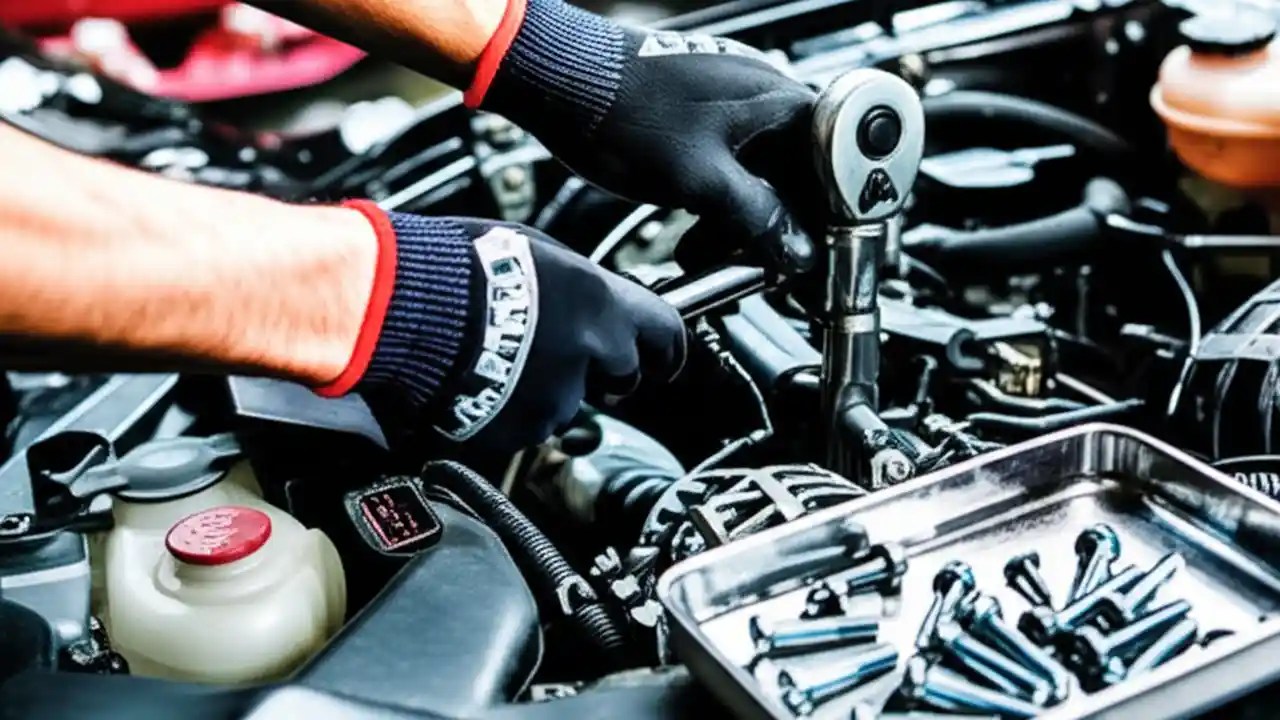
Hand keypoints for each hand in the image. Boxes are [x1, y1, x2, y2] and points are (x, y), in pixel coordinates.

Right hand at [322, 203, 685, 451]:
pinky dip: (512, 409)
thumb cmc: (457, 267)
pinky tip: (483, 378)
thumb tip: (600, 303)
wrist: (399, 309)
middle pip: (623, 375)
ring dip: (548, 388)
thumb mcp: (539, 254)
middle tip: (564, 352)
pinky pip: (528, 424)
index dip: (666, 351)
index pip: (668, 336)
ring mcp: (554, 398)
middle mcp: (589, 355)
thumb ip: (583, 288)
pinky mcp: (518, 430)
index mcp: (601, 304)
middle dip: (602, 370)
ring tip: (502, 356)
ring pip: (570, 402)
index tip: (661, 358)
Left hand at [467, 0, 817, 273]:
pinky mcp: (700, 117)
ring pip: (760, 179)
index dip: (830, 218)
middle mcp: (764, 97)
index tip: (818, 254)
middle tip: (757, 267)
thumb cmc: (623, 109)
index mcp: (781, 103)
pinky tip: (693, 231)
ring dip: (740, 223)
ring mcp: (731, 105)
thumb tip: (795, 251)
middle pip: (797, 178)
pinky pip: (729, 168)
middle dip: (774, 229)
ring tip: (708, 253)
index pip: (837, 168)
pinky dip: (717, 204)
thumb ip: (758, 219)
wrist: (560, 79)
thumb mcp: (700, 181)